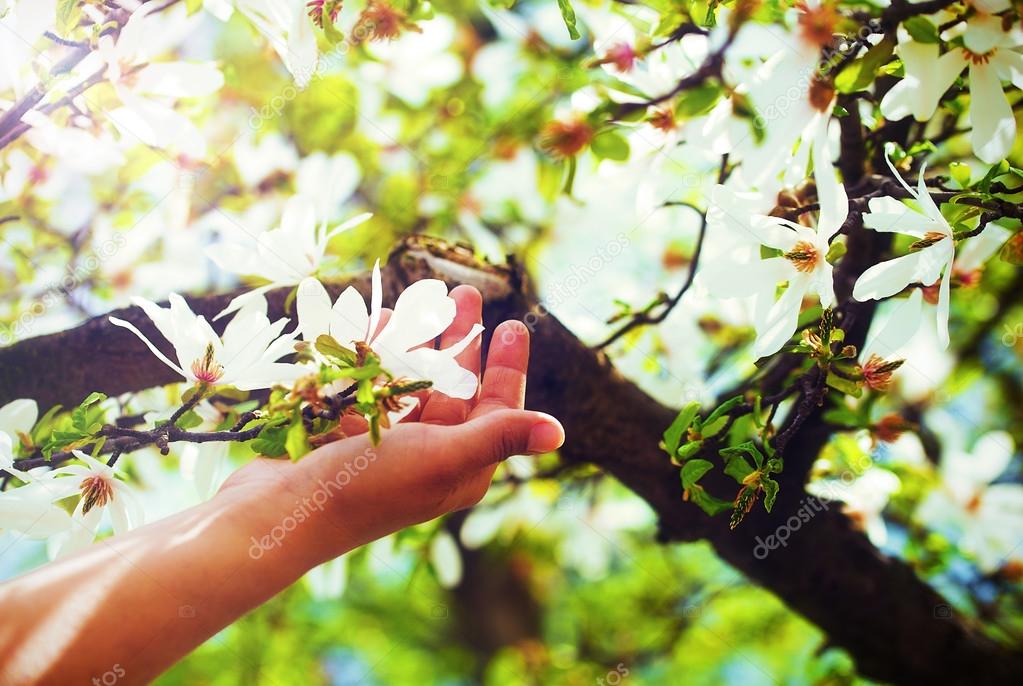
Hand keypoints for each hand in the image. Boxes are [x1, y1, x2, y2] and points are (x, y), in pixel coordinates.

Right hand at [217, 285, 563, 564]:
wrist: (278, 512)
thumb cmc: (368, 486)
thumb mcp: (442, 456)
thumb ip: (499, 436)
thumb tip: (559, 432)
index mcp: (461, 467)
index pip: (496, 408)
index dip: (507, 366)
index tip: (513, 323)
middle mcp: (428, 457)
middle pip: (455, 388)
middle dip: (461, 341)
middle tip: (465, 293)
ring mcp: (387, 445)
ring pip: (412, 381)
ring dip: (419, 340)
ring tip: (424, 298)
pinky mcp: (349, 434)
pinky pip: (371, 385)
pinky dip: (376, 353)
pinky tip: (379, 322)